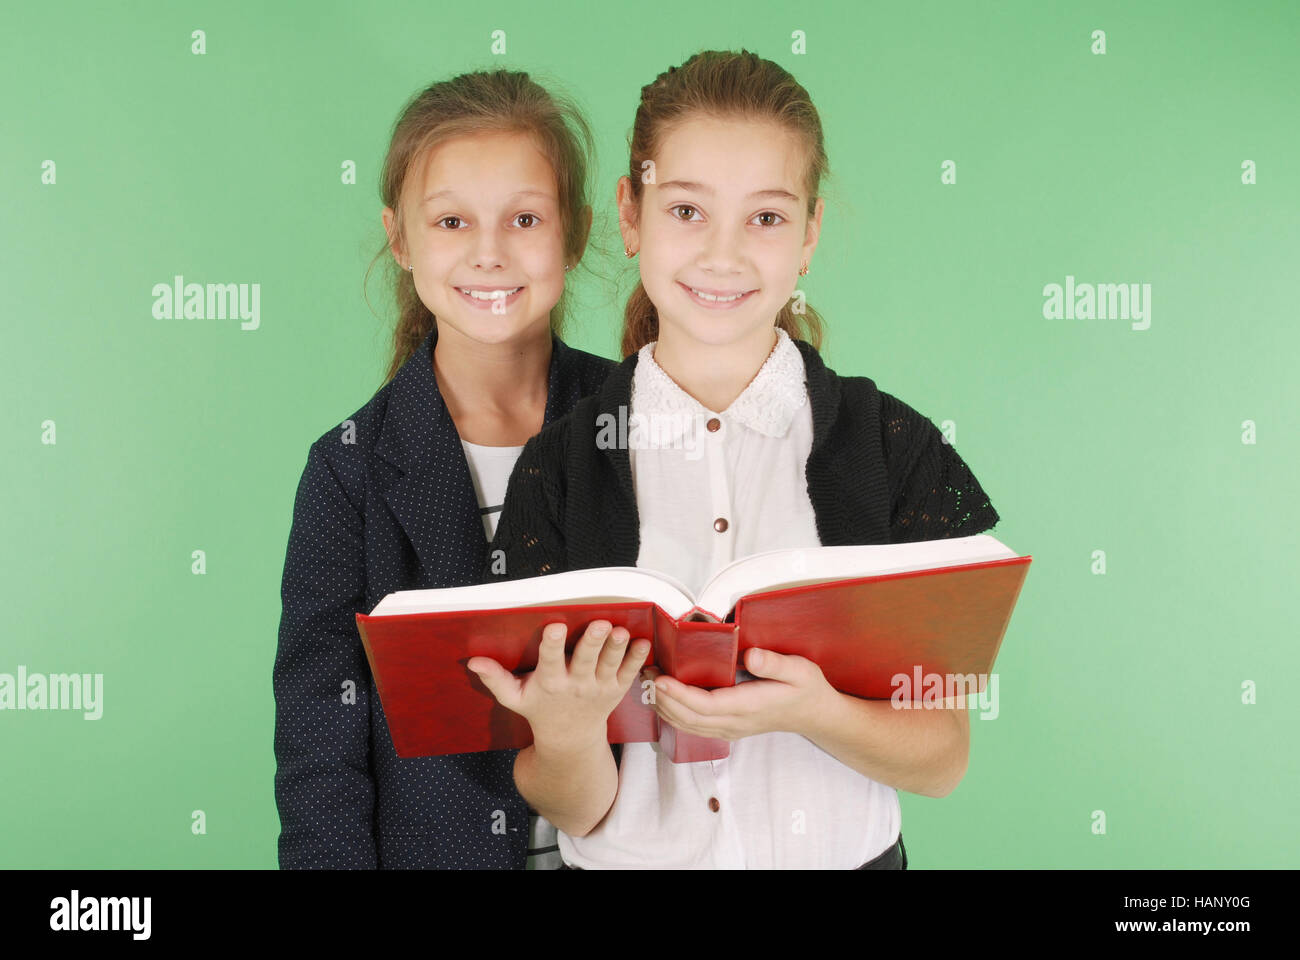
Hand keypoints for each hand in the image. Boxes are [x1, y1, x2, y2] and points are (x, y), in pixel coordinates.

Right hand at [467, 620, 650, 750]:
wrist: (570, 739)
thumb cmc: (540, 710)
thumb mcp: (514, 699)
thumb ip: (496, 679)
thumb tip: (472, 661)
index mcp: (550, 683)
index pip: (550, 661)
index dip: (552, 645)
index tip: (554, 627)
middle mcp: (577, 684)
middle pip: (586, 660)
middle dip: (593, 642)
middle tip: (600, 624)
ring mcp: (600, 687)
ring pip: (611, 664)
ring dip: (617, 648)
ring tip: (622, 631)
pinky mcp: (617, 689)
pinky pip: (629, 672)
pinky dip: (637, 659)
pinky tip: (644, 642)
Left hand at [646, 647, 834, 740]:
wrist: (814, 714)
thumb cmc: (806, 688)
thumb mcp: (800, 670)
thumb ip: (776, 664)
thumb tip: (750, 656)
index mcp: (749, 707)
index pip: (707, 705)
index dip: (681, 695)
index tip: (661, 680)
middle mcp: (735, 722)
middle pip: (689, 718)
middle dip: (663, 698)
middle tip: (645, 674)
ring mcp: (729, 729)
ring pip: (687, 725)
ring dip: (664, 706)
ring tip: (647, 682)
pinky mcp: (726, 728)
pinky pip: (692, 726)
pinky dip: (673, 713)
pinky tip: (663, 697)